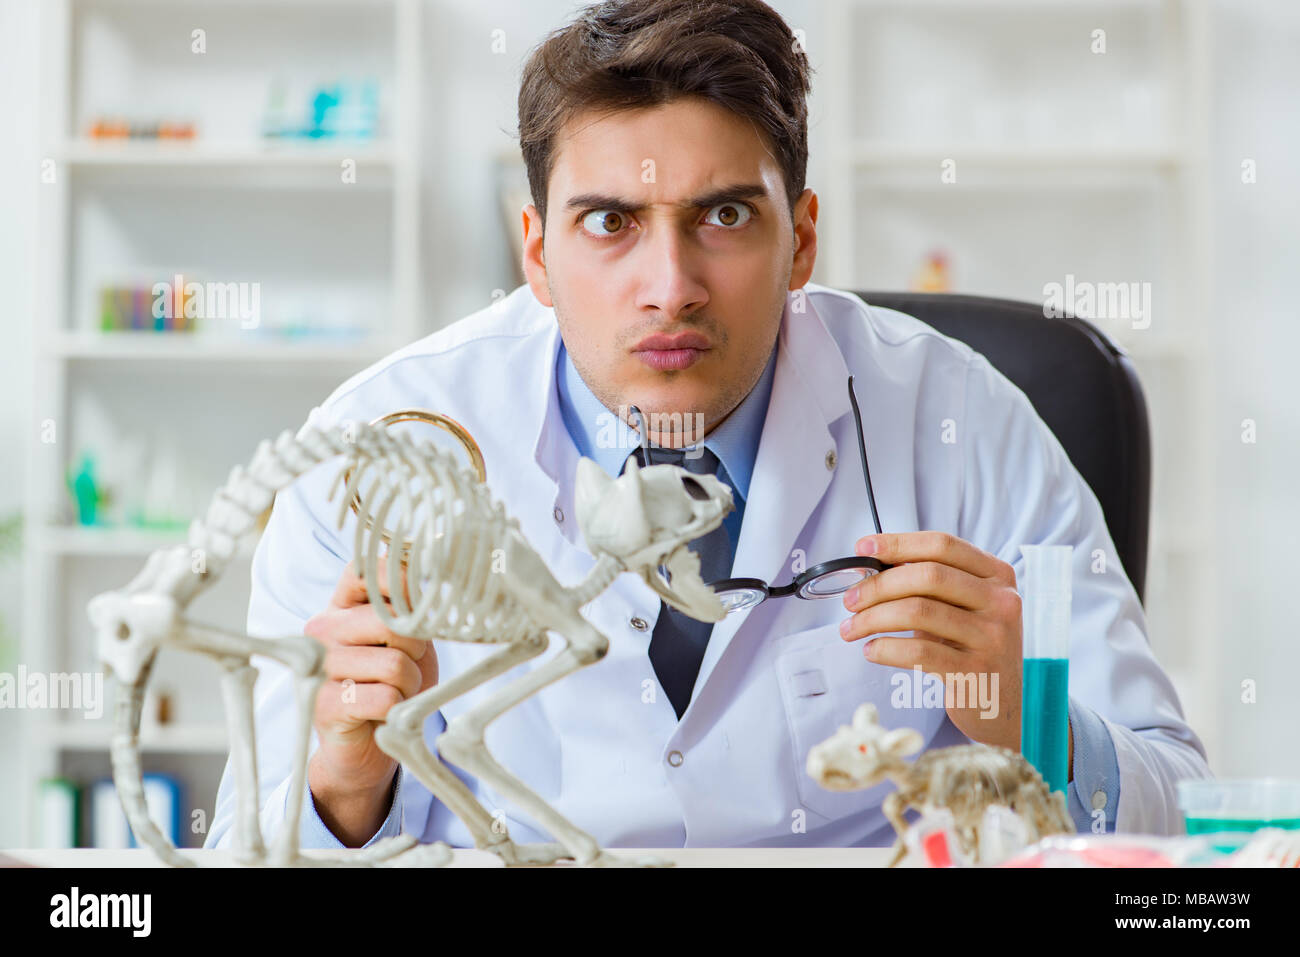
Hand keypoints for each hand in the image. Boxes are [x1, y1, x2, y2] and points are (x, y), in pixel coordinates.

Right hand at [303, 556, 437, 842]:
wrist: (365, 746)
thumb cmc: (390, 684)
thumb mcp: (406, 639)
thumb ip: (411, 609)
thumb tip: (433, 570)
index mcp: (340, 606)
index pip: (364, 571)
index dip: (399, 582)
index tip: (418, 607)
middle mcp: (322, 630)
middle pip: (390, 621)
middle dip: (415, 649)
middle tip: (409, 665)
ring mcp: (319, 667)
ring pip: (394, 663)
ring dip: (410, 684)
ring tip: (395, 693)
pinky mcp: (324, 704)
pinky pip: (385, 697)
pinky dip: (397, 708)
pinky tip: (384, 713)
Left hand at [839, 531, 1023, 751]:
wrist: (1006, 704)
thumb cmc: (972, 647)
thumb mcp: (961, 607)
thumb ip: (929, 584)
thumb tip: (872, 566)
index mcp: (997, 575)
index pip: (942, 545)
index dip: (899, 543)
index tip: (863, 547)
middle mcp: (1001, 601)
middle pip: (927, 576)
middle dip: (878, 585)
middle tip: (850, 600)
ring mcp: (992, 637)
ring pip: (918, 612)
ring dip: (873, 618)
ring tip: (852, 629)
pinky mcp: (976, 672)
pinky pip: (918, 652)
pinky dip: (886, 648)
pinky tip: (871, 651)